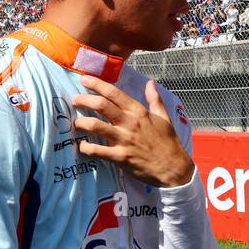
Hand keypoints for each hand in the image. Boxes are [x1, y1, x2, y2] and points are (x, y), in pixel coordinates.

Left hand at [72, 76, 195, 186]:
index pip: (114, 93)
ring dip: (81, 123)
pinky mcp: (120, 157)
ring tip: (76, 123)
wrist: (173, 168)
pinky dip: (85, 148)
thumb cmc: (168, 143)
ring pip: (95, 125)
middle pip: (100, 105)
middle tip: (75, 100)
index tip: (84, 79)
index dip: (96, 84)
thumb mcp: (164, 118)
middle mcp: (129, 123)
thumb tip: (150, 83)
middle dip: (83, 100)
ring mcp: (124, 140)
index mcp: (138, 112)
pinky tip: (82, 147)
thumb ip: (155, 100)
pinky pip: (96, 151)